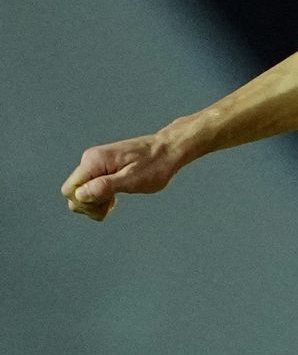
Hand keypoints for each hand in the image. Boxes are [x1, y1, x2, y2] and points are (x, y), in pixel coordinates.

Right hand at [61, 134, 183, 220]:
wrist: (169, 149)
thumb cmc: (155, 164)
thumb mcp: (133, 179)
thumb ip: (105, 186)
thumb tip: (80, 194)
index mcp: (95, 161)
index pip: (70, 190)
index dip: (84, 203)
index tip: (106, 204)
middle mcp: (90, 159)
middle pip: (73, 193)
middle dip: (89, 204)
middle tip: (112, 205)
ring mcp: (95, 163)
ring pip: (81, 192)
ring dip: (95, 202)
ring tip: (115, 201)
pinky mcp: (102, 167)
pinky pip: (90, 187)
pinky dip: (100, 196)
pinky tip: (114, 199)